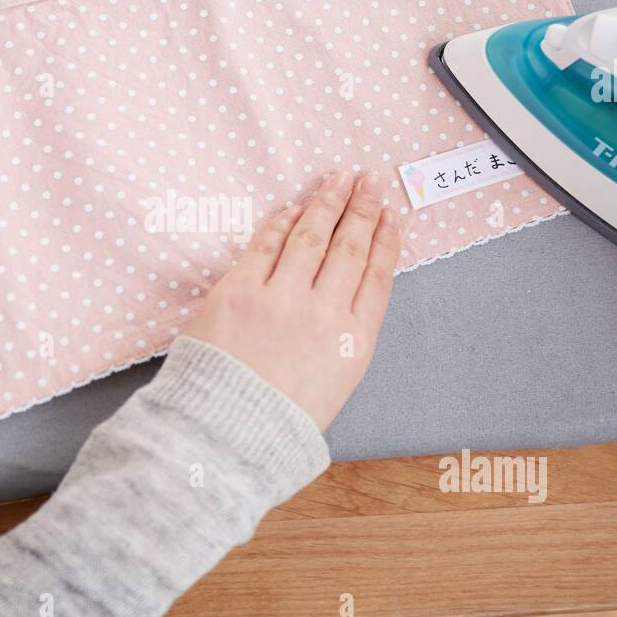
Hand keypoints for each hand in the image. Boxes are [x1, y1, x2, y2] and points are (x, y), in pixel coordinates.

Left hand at [184, 171, 403, 430]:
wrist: (225, 437)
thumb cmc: (276, 423)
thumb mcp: (332, 387)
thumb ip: (343, 340)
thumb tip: (343, 296)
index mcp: (352, 343)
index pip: (377, 276)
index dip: (385, 239)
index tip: (391, 214)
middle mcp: (323, 314)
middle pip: (349, 248)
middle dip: (362, 209)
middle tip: (369, 180)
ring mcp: (280, 299)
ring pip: (310, 237)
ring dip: (326, 203)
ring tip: (337, 178)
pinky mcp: (238, 291)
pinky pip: (265, 245)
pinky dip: (282, 222)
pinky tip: (293, 208)